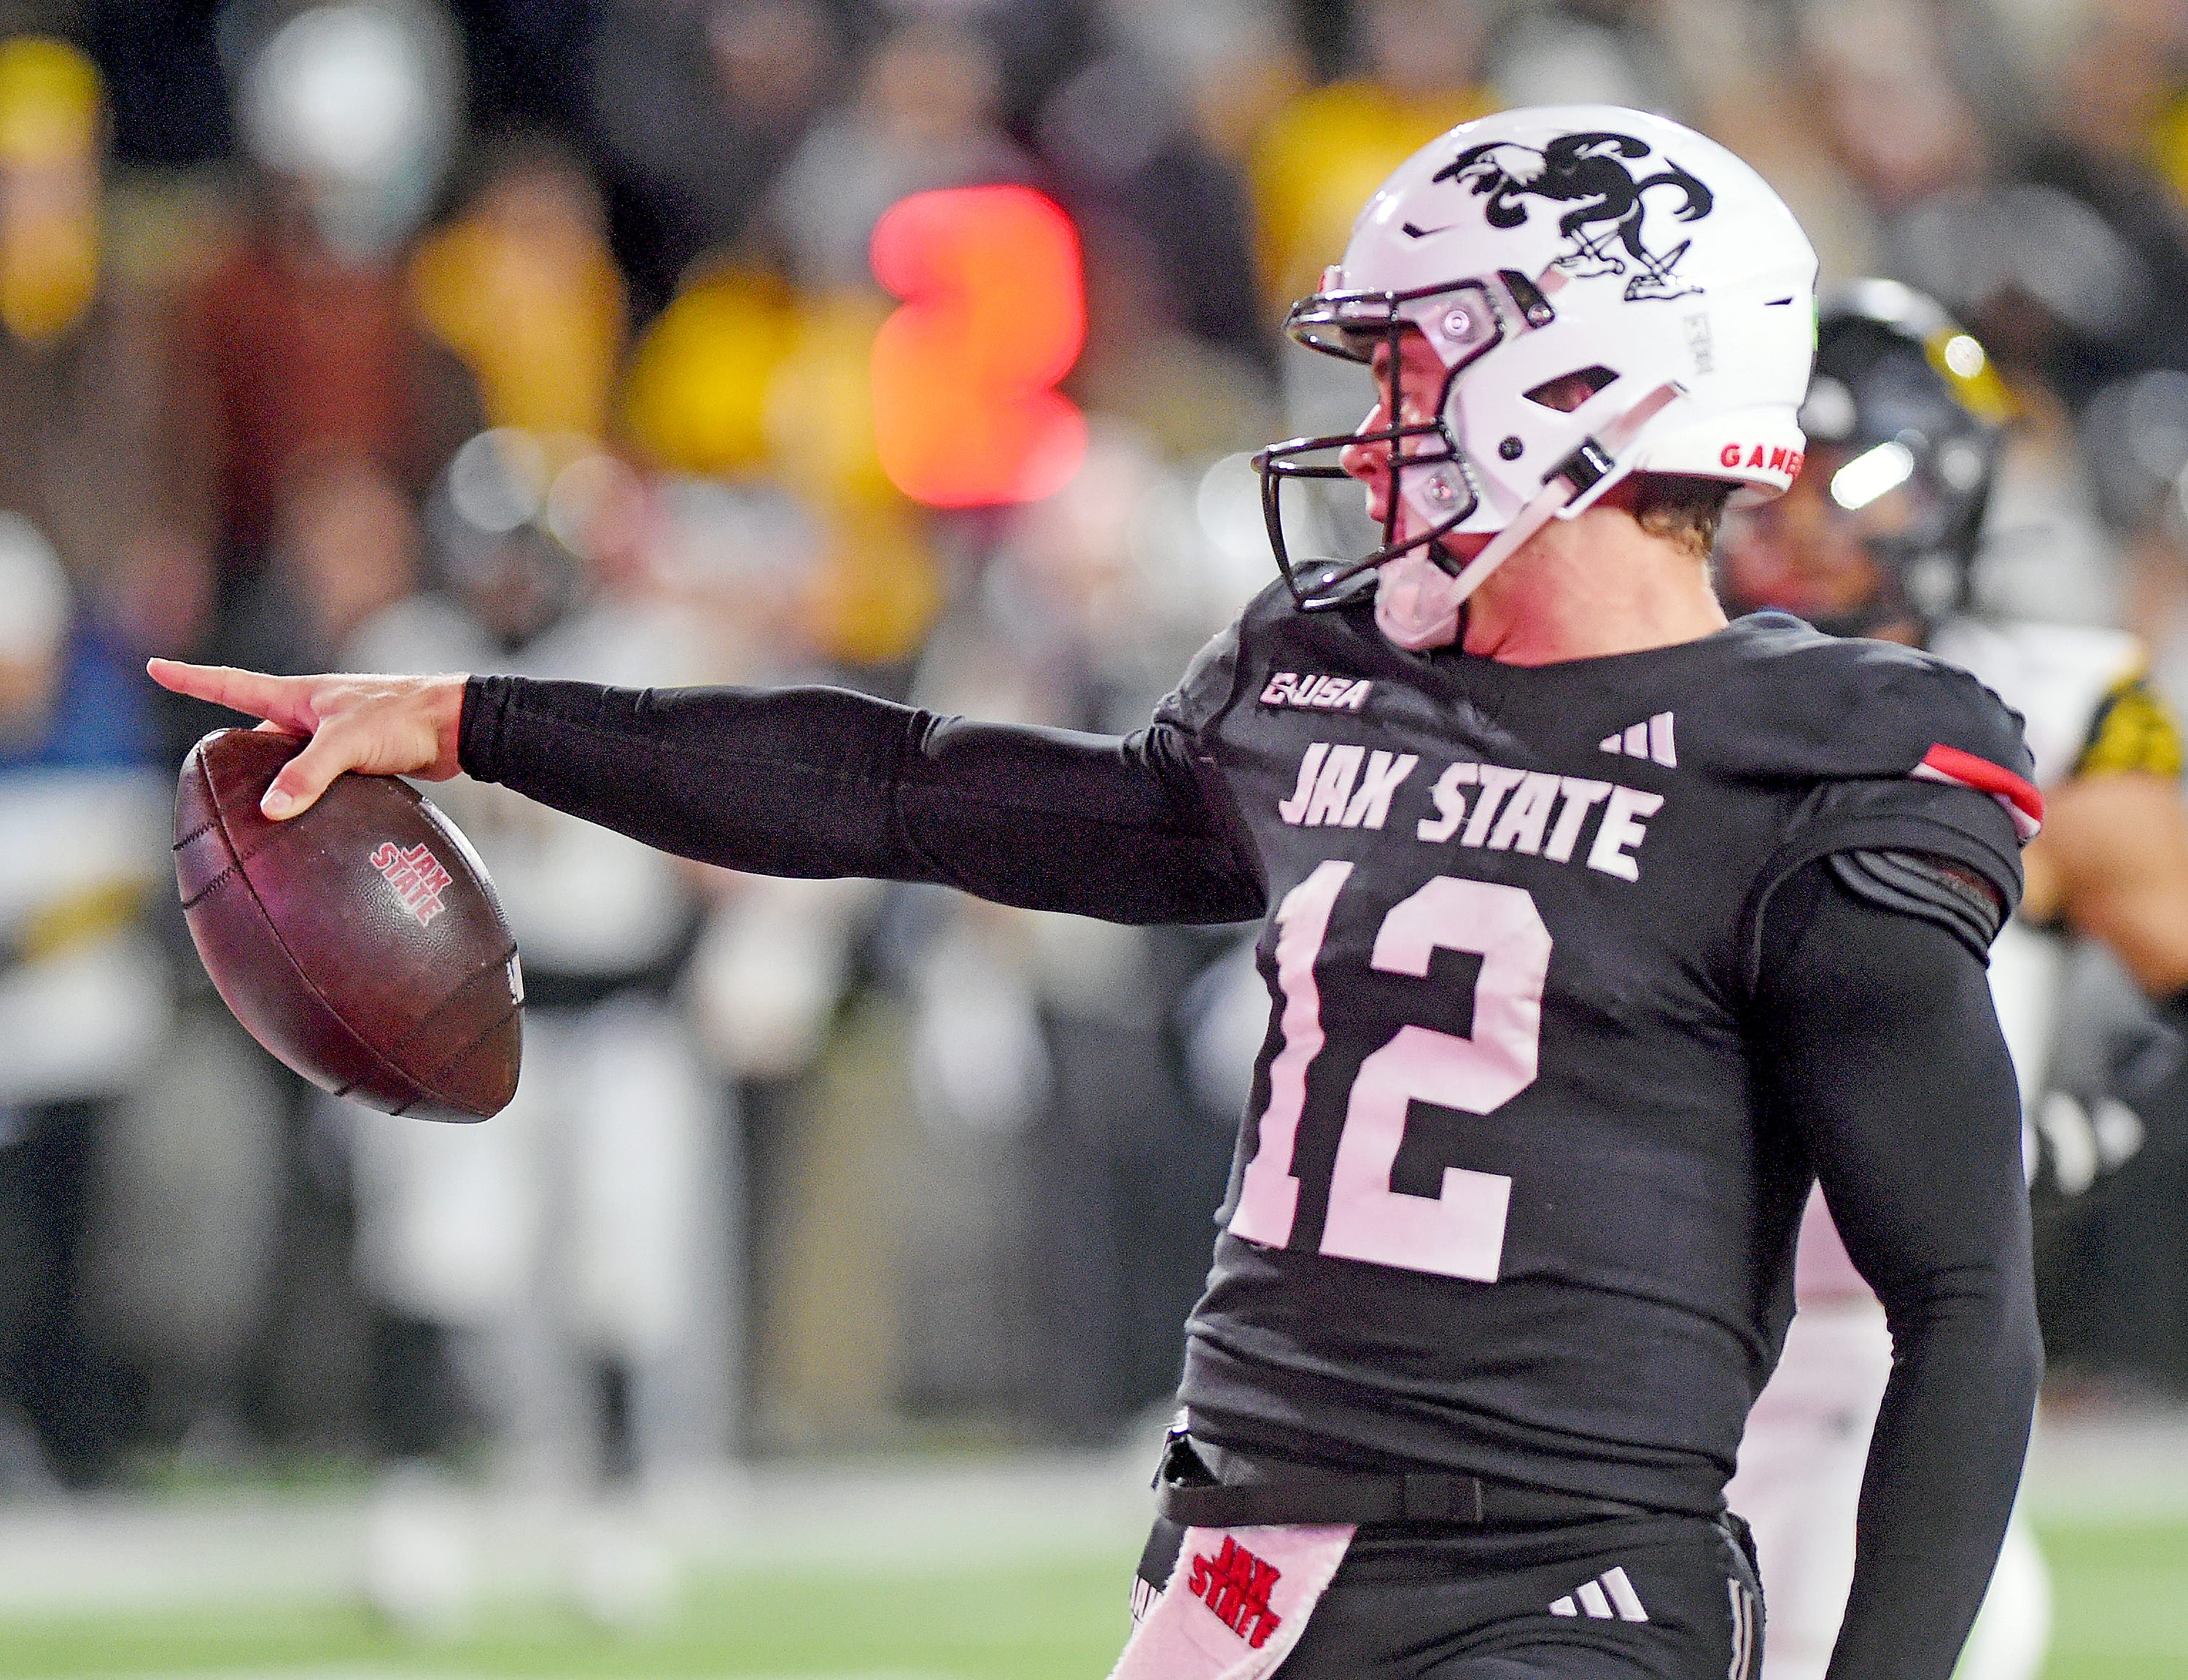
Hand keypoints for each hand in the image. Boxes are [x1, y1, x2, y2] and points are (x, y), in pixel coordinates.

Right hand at [147, 660, 469, 819]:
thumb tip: (269, 809)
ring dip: (278, 781)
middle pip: (257, 734)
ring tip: (257, 814)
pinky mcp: (359, 759)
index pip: (231, 685)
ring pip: (291, 761)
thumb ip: (308, 774)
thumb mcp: (347, 743)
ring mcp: (335, 735)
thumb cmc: (402, 718)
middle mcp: (311, 713)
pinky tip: (307, 823)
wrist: (455, 726)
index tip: (156, 666)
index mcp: (298, 696)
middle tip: (209, 779)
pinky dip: (310, 796)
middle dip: (235, 754)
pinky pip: (321, 779)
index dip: (192, 678)